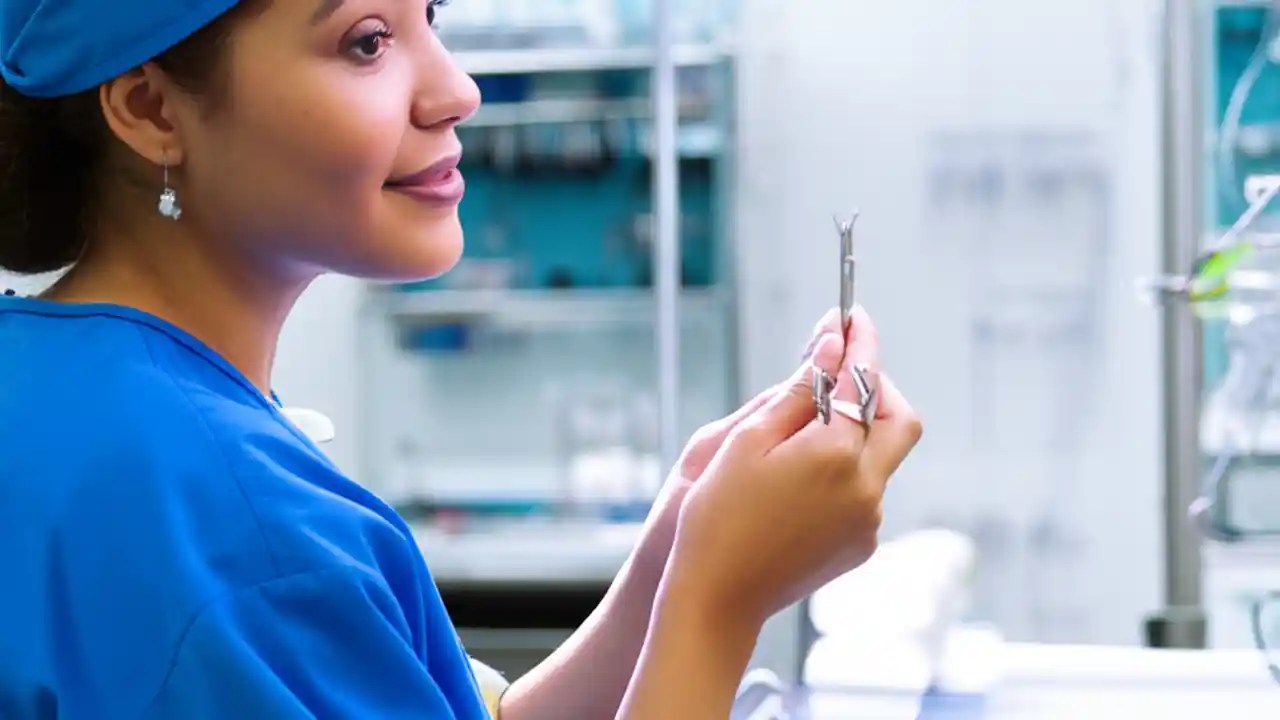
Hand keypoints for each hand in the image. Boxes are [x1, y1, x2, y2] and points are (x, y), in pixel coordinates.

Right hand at [661, 308, 921, 628]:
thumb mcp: (746, 439)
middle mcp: (866, 488)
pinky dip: (846, 470)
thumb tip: (831, 344)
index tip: (852, 316)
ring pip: (882, 457)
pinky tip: (800, 478)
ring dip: (856, 432)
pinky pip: (867, 492)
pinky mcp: (861, 546)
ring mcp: (869, 522)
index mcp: (836, 455)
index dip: (858, 343)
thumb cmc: (717, 515)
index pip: (862, 380)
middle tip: (840, 372)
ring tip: (801, 432)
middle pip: (900, 418)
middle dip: (876, 387)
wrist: (716, 599)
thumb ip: (797, 389)